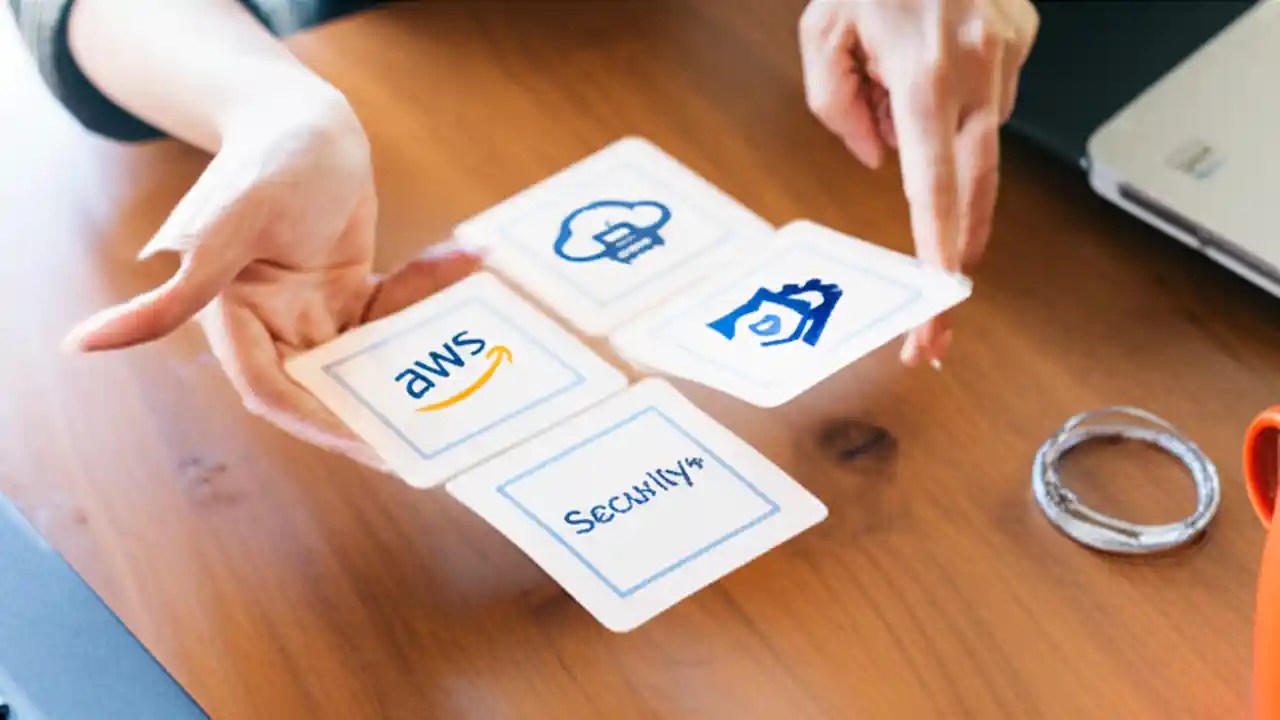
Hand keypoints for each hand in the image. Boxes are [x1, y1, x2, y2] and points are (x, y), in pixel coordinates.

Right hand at [63, 95, 479, 468]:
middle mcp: (276, 321)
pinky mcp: (349, 290)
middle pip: (331, 383)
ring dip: (418, 340)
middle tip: (441, 420)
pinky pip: (392, 312)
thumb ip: (172, 297)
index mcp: (237, 318)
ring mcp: (315, 308)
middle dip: (383, 399)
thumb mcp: (221, 231)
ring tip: (467, 322)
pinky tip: (465, 260)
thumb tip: (78, 344)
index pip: (276, 391)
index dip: (323, 422)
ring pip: (370, 353)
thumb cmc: (260, 162)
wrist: (303, 115)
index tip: (377, 445)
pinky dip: (427, 293)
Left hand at [799, 0, 1037, 365]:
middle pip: (976, 186)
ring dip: (938, 137)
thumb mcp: (823, 34)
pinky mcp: (1025, 40)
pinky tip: (930, 59)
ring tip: (894, 79)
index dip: (939, 253)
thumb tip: (878, 158)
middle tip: (940, 300)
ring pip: (975, 137)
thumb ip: (841, 108)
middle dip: (958, 247)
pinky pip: (988, 97)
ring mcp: (1010, 54)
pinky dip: (957, 99)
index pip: (934, 188)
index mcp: (926, 74)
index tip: (941, 301)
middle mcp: (980, 70)